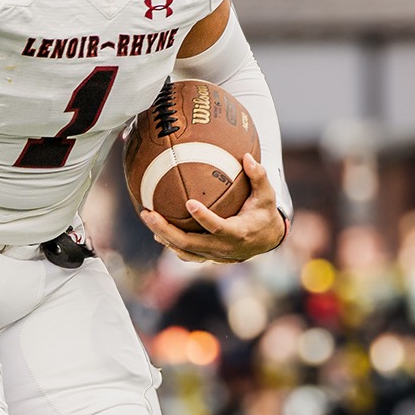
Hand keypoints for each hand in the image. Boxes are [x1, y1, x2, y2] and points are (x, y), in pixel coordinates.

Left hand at [139, 152, 286, 262]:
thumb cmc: (265, 213)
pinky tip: (157, 231)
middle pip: (190, 243)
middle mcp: (224, 248)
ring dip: (163, 236)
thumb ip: (259, 176)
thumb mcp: (267, 195)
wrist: (267, 240)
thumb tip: (246, 156)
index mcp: (239, 232)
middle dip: (167, 230)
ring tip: (148, 217)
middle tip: (149, 212)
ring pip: (184, 250)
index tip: (189, 202)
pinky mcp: (209, 257)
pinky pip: (186, 254)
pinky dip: (171, 244)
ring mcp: (214, 255)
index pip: (218, 227)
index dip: (203, 217)